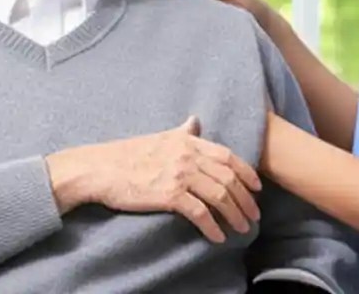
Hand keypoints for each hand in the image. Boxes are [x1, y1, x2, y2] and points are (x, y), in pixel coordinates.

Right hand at [45, 116, 262, 242]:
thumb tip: (195, 121)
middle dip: (246, 199)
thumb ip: (182, 131)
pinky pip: (200, 213)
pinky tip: (218, 237)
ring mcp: (179, 175)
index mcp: (186, 141)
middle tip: (254, 215)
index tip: (257, 188)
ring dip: (235, 215)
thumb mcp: (159, 137)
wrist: (100, 168)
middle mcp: (187, 156)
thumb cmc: (127, 155)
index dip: (247, 172)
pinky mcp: (169, 195)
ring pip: (219, 196)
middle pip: (228, 178)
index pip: (227, 156)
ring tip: (242, 229)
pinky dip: (212, 227)